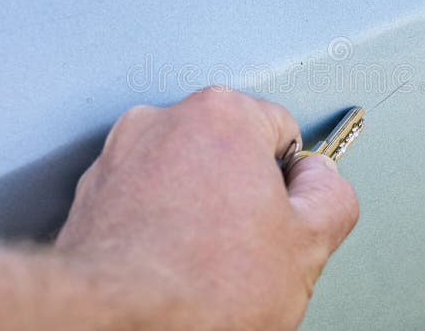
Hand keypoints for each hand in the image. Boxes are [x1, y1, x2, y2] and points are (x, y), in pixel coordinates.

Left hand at [56, 87, 358, 329]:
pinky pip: (147, 195)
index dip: (292, 183)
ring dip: (200, 205)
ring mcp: (122, 153)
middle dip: (244, 191)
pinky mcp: (92, 191)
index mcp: (221, 114)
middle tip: (246, 244)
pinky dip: (161, 219)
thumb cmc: (198, 288)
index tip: (283, 215)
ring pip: (187, 172)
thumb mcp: (307, 244)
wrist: (115, 322)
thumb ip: (331, 194)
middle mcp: (164, 120)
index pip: (283, 132)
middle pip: (231, 149)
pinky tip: (170, 259)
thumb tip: (321, 181)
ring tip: (203, 257)